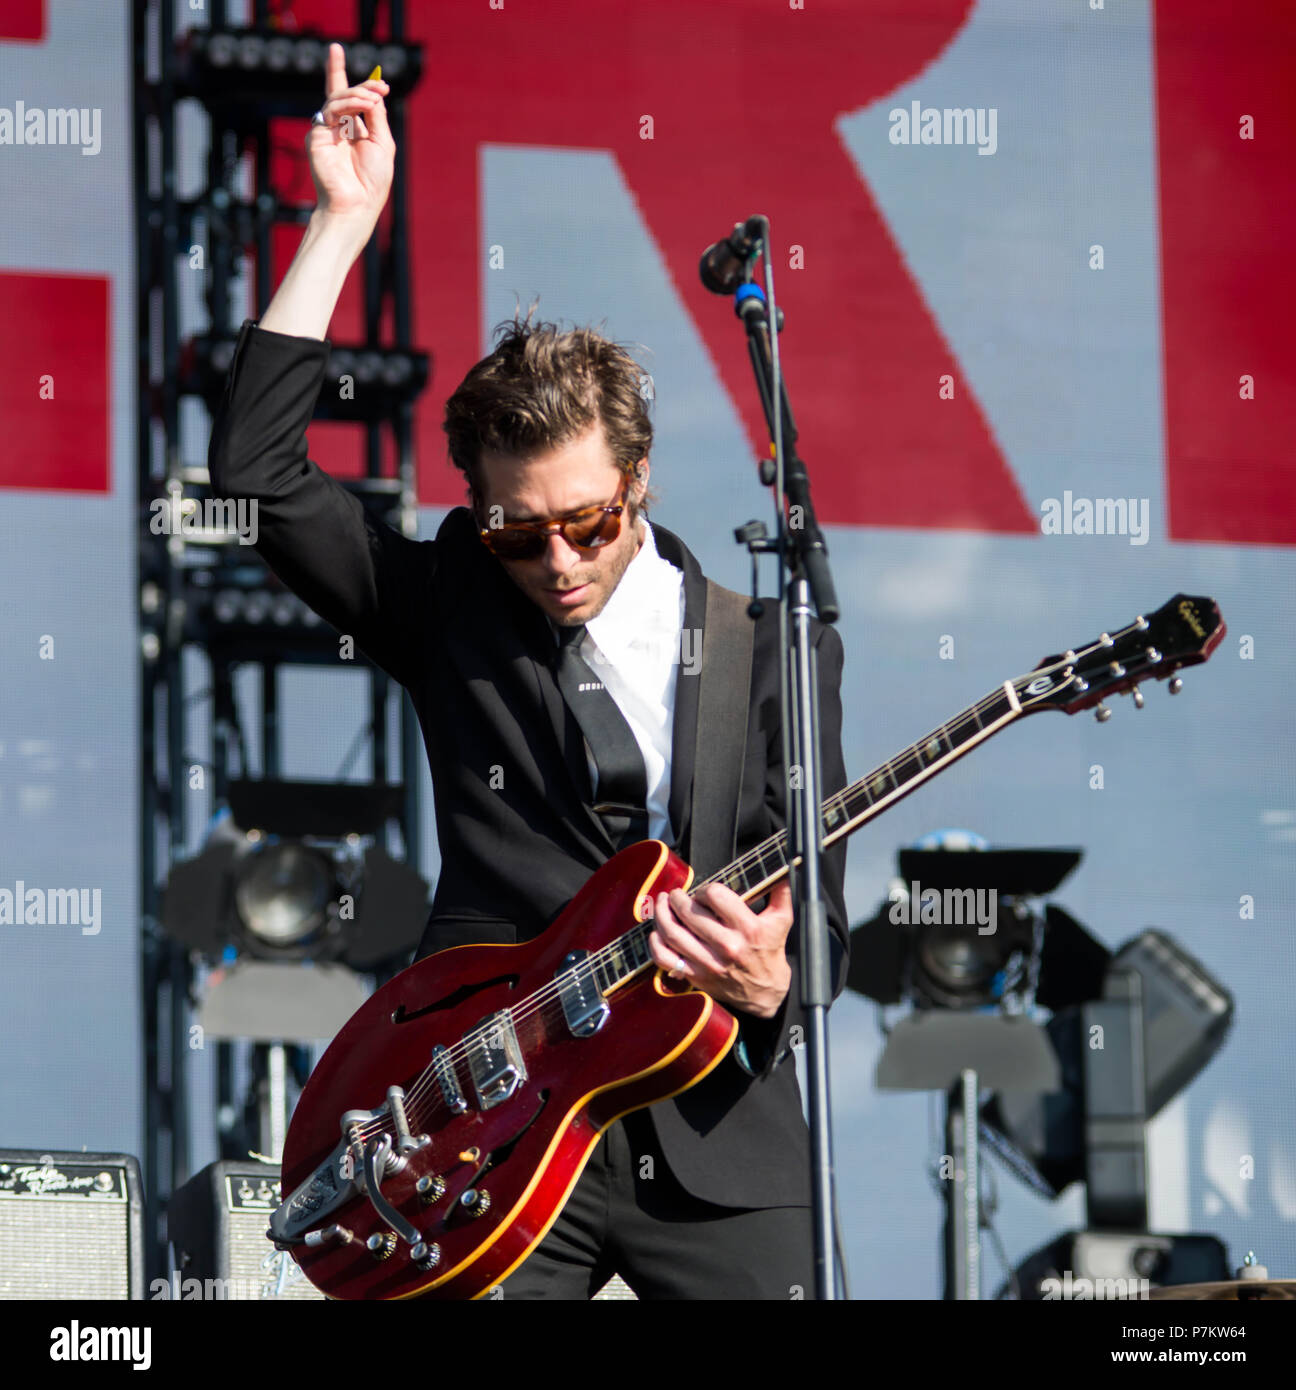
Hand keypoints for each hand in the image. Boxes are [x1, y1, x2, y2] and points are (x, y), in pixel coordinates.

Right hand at [307, 42, 394, 231]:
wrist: (357, 203)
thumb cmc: (372, 181)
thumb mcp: (382, 143)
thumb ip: (377, 117)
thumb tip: (374, 93)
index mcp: (356, 130)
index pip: (355, 101)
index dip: (366, 86)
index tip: (384, 85)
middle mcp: (339, 128)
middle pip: (343, 93)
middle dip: (363, 86)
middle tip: (381, 87)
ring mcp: (327, 130)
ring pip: (337, 98)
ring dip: (357, 94)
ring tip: (373, 98)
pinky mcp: (317, 135)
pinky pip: (330, 110)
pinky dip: (348, 104)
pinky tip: (364, 105)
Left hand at [648, 879, 793, 1018]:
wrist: (766, 992)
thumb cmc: (771, 951)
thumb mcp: (782, 919)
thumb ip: (781, 891)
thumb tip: (783, 867)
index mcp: (749, 929)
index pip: (715, 896)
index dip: (705, 889)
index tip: (705, 893)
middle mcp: (727, 946)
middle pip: (689, 912)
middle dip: (678, 898)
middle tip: (677, 894)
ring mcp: (709, 963)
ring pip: (673, 933)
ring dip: (662, 913)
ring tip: (663, 903)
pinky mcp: (696, 976)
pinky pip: (666, 958)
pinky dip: (656, 943)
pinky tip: (658, 932)